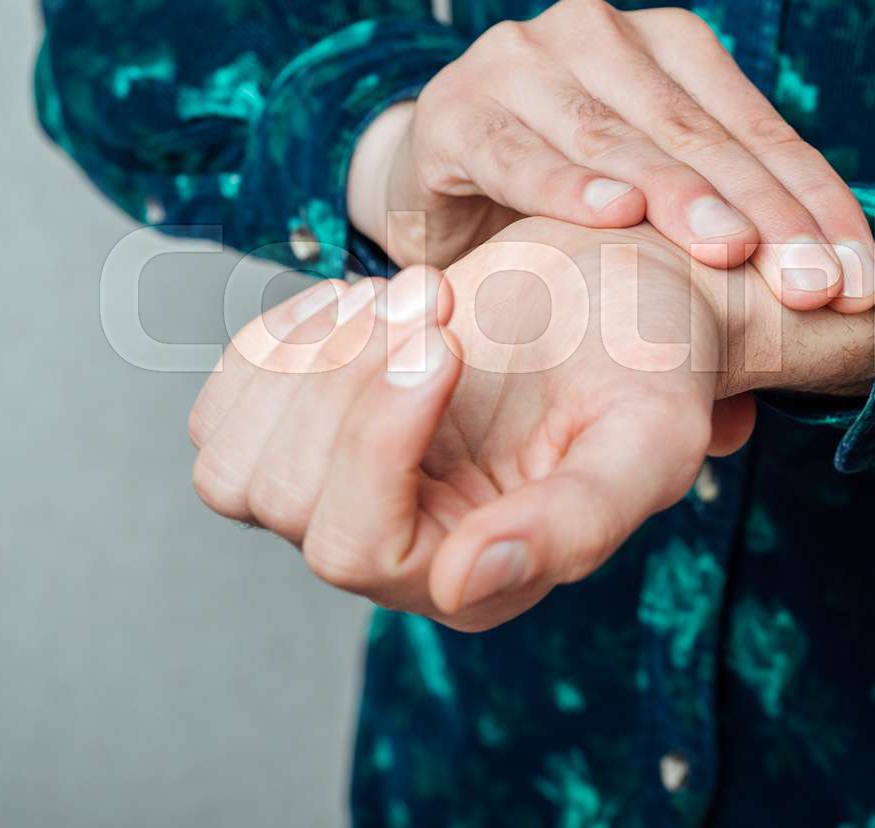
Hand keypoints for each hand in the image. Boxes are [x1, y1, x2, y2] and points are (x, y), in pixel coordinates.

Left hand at [189, 218, 873, 629]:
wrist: (623, 293)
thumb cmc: (649, 365)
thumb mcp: (650, 440)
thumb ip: (577, 521)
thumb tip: (464, 583)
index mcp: (474, 581)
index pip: (359, 548)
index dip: (377, 440)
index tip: (445, 339)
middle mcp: (394, 554)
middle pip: (286, 502)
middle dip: (348, 381)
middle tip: (434, 291)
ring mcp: (339, 494)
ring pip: (234, 466)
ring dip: (309, 361)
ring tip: (406, 295)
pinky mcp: (301, 430)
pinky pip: (224, 408)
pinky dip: (276, 342)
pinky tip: (359, 302)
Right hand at [346, 0, 874, 312]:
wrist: (431, 178)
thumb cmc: (562, 201)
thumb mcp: (645, 219)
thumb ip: (704, 281)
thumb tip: (744, 423)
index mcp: (673, 47)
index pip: (761, 130)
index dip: (816, 205)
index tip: (860, 283)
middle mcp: (602, 34)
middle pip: (699, 132)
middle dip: (765, 212)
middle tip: (812, 283)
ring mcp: (524, 59)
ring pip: (615, 133)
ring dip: (676, 194)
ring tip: (731, 249)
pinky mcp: (455, 107)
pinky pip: (515, 147)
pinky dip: (565, 181)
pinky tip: (613, 215)